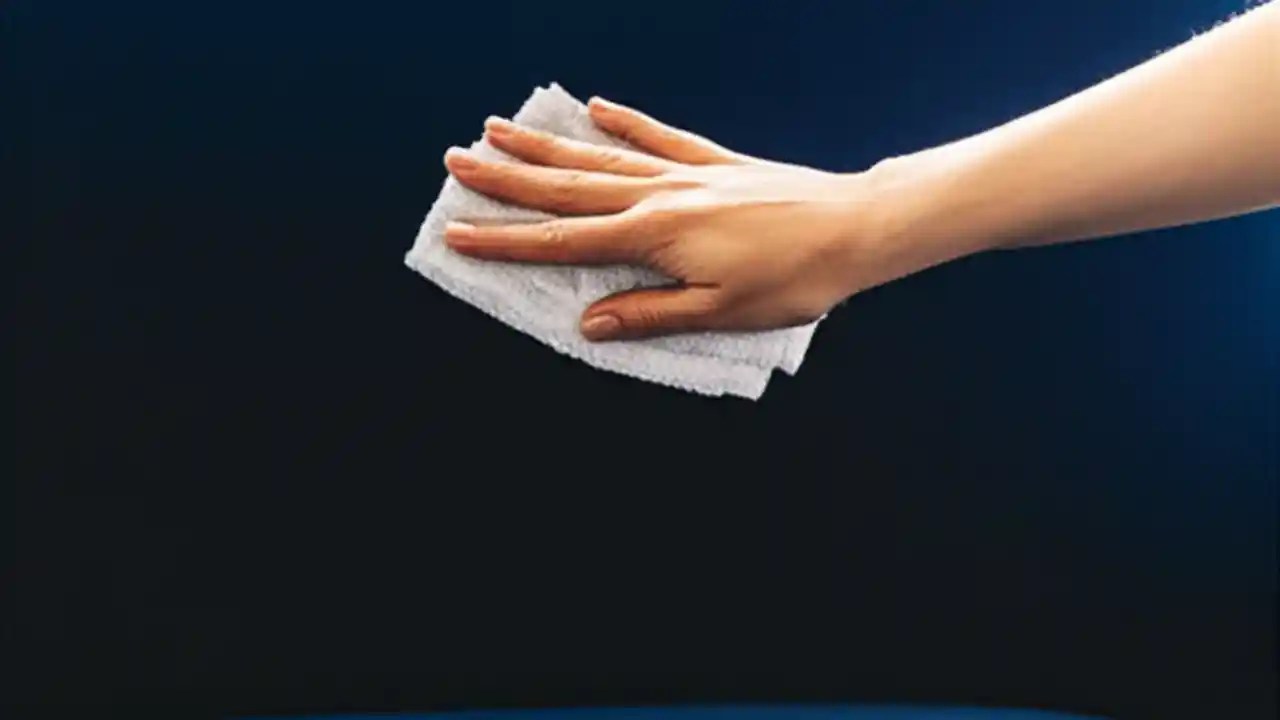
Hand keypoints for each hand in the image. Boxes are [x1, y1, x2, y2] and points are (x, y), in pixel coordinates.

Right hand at [442, 96, 897, 340]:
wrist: (854, 228)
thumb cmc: (792, 278)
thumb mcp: (718, 311)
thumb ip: (648, 313)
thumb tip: (587, 322)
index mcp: (654, 235)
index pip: (563, 239)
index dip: (506, 239)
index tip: (458, 233)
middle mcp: (660, 194)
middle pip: (568, 187)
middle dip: (507, 179)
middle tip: (456, 162)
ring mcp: (687, 173)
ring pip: (601, 157)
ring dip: (548, 146)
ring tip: (501, 129)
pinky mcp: (715, 163)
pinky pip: (659, 137)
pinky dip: (626, 123)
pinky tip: (597, 109)